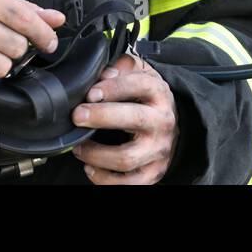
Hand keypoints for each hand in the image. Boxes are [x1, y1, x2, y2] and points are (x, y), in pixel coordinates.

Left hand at [71, 53, 178, 184]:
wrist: (174, 126)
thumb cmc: (148, 99)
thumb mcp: (142, 75)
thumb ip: (122, 68)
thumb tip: (103, 74)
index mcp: (159, 94)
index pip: (139, 85)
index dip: (113, 88)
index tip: (90, 92)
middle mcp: (162, 122)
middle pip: (133, 119)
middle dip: (101, 117)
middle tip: (77, 116)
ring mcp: (159, 150)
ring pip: (125, 157)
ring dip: (95, 153)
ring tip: (78, 147)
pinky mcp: (153, 173)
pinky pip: (128, 183)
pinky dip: (104, 179)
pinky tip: (90, 167)